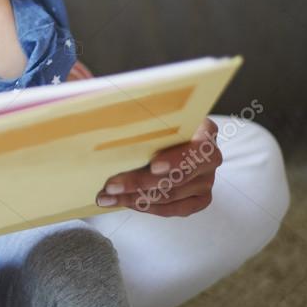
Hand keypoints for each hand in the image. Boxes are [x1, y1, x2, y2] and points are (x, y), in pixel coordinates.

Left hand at [95, 117, 221, 216]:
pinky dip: (147, 207)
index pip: (197, 149)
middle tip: (111, 184)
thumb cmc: (159, 121)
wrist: (173, 138)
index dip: (176, 160)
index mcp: (205, 130)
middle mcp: (211, 158)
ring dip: (136, 197)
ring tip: (107, 195)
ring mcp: (206, 181)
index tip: (153, 165)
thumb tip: (95, 97)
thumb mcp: (156, 109)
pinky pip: (174, 209)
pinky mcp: (200, 199)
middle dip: (141, 182)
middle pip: (178, 177)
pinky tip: (125, 202)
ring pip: (170, 195)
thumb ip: (141, 107)